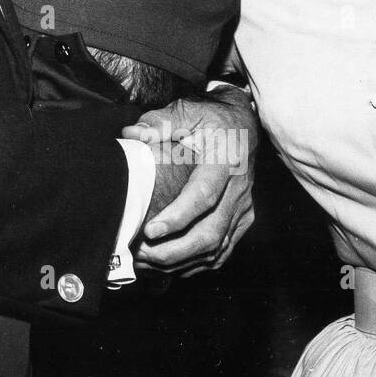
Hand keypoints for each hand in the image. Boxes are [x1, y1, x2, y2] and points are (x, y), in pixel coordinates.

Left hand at [122, 86, 256, 276]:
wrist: (243, 123)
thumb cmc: (210, 117)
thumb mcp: (187, 111)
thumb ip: (159, 122)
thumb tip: (132, 134)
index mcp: (225, 161)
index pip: (203, 195)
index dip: (177, 217)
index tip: (149, 230)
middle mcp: (238, 189)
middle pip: (211, 232)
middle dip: (175, 250)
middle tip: (141, 254)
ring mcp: (243, 207)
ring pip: (217, 247)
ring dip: (181, 260)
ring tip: (147, 262)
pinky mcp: (243, 218)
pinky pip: (223, 250)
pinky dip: (197, 263)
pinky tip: (170, 265)